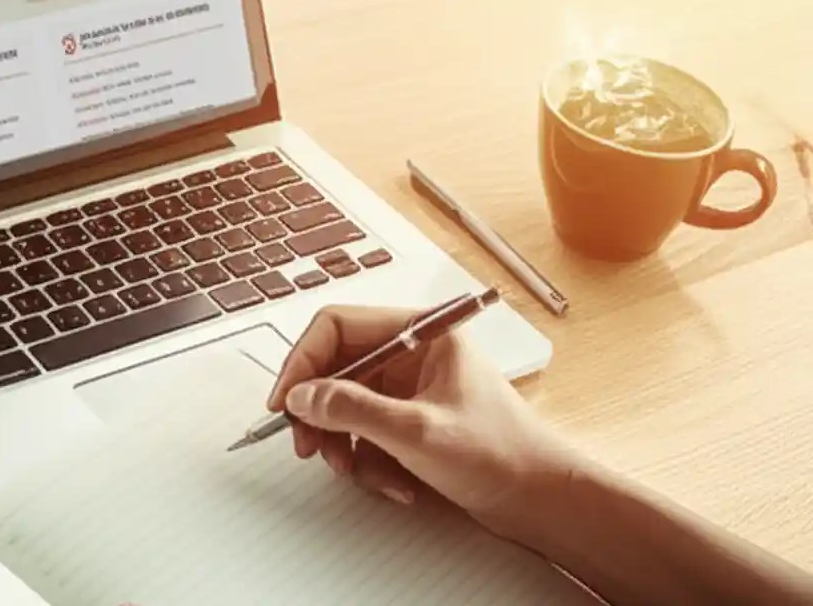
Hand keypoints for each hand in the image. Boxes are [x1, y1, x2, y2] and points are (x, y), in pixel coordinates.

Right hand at [267, 306, 580, 532]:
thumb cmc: (504, 454)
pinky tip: (395, 482)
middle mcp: (410, 354)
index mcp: (420, 333)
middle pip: (334, 368)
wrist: (541, 499)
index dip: (303, 362)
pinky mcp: (407, 422)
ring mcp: (408, 389)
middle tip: (309, 445)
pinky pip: (363, 435)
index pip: (337, 326)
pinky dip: (368, 462)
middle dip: (320, 413)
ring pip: (343, 406)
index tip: (286, 401)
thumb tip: (303, 397)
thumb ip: (352, 410)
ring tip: (359, 472)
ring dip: (343, 445)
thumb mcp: (417, 431)